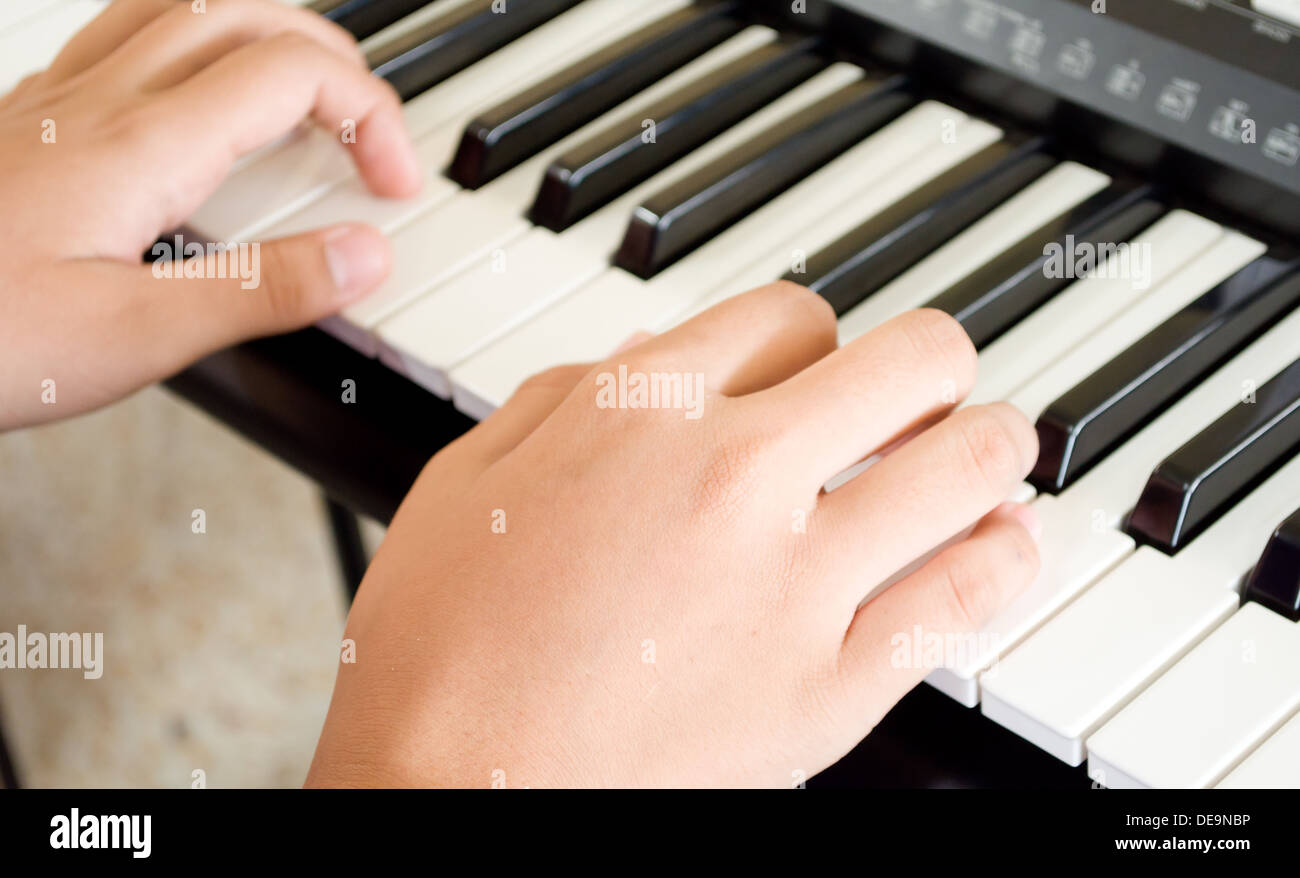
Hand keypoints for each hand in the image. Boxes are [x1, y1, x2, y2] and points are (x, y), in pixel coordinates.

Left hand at [0, 0, 420, 429]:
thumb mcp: (137, 337)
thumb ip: (263, 291)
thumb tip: (364, 255)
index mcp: (145, 145)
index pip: (295, 74)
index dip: (373, 116)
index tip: (394, 188)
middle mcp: (104, 101)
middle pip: (249, 10)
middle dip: (338, 61)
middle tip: (368, 136)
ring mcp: (63, 100)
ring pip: (188, 4)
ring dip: (270, 32)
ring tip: (309, 98)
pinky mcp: (35, 120)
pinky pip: (133, 33)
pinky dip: (202, 44)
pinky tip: (204, 105)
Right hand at [307, 285, 1041, 787]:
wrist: (451, 796)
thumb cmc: (440, 652)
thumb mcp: (463, 482)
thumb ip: (561, 399)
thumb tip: (648, 353)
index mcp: (642, 412)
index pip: (790, 316)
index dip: (816, 332)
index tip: (819, 360)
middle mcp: (735, 476)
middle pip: (907, 364)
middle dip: (931, 364)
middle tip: (931, 385)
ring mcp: (795, 582)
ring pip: (962, 467)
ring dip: (992, 443)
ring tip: (994, 448)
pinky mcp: (830, 687)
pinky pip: (958, 601)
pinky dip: (1002, 560)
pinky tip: (1006, 543)